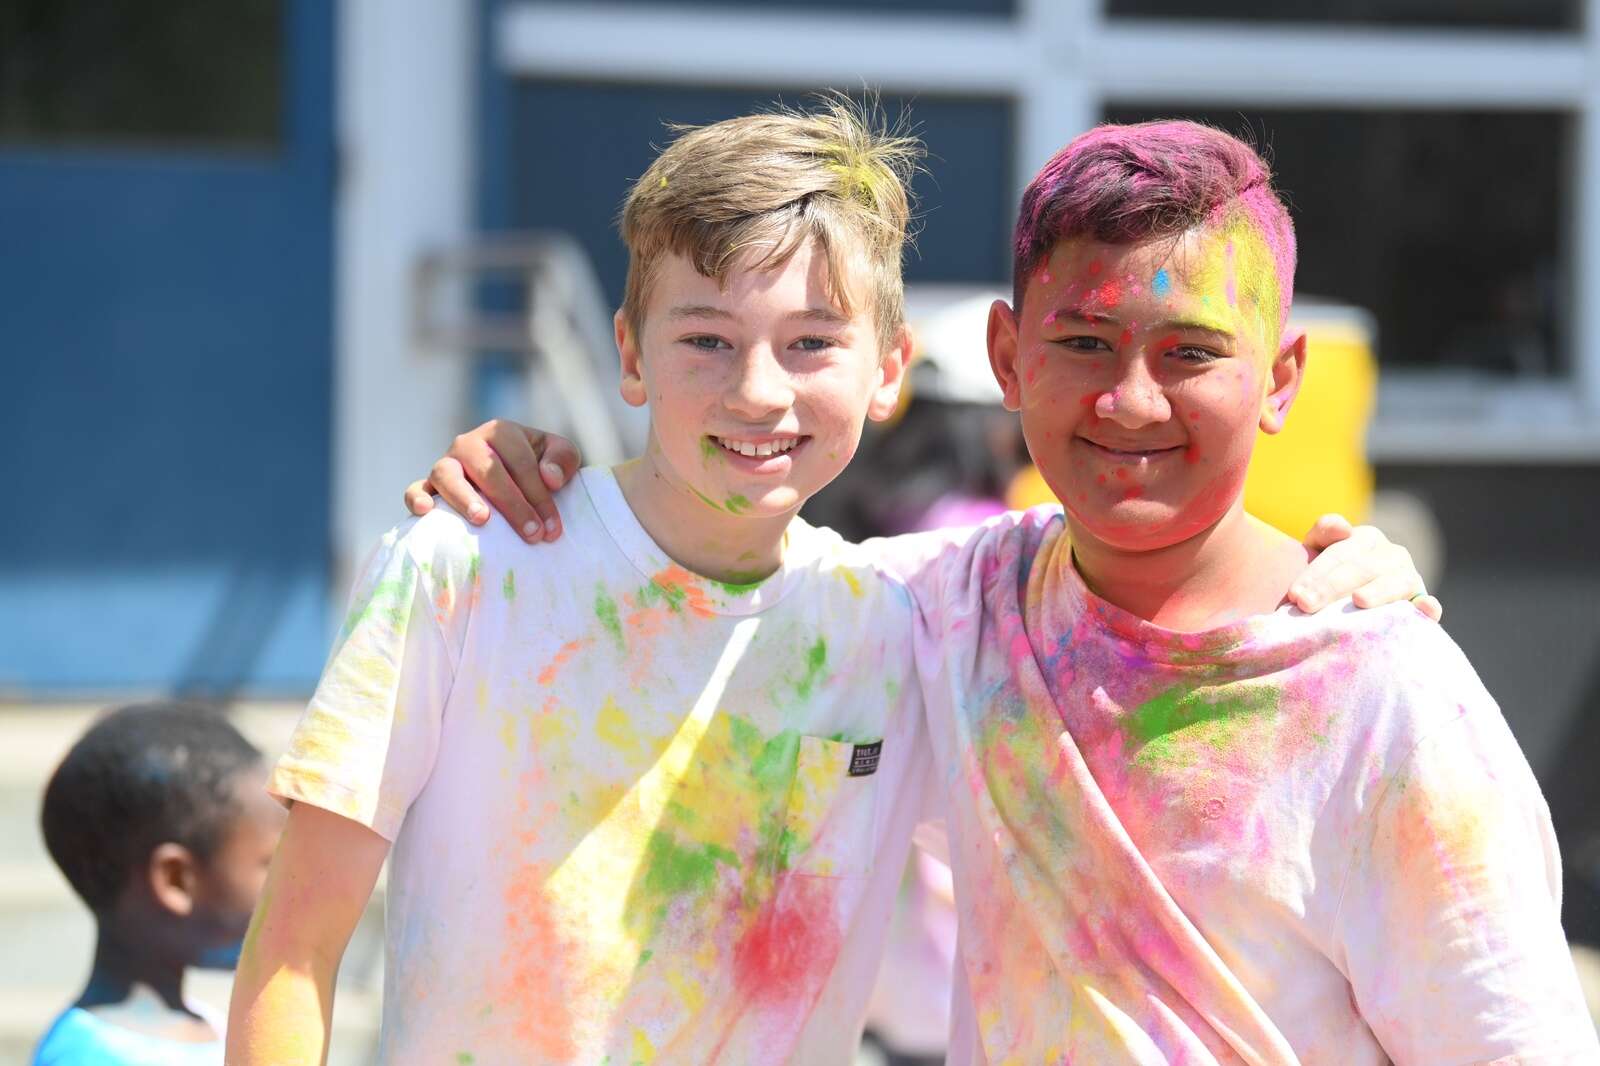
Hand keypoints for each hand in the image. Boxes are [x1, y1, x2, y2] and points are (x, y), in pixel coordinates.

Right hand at [402, 420, 582, 541]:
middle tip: (531, 534)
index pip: (521, 463)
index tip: (551, 529)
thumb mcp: (559, 454)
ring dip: (464, 496)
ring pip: (446, 474)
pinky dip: (416, 497)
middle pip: (488, 470)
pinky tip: (425, 511)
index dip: (539, 496)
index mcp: (501, 432)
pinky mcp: (428, 486)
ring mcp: (446, 464)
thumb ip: (563, 458)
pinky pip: (414, 489)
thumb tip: (550, 477)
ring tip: (483, 519)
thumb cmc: (538, 467)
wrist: (512, 478)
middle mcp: (469, 444)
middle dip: (512, 504)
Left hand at [1289, 513, 1442, 621]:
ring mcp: (1410, 577)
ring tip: (1358, 600)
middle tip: (1306, 604)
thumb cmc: (1333, 574)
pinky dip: (1428, 606)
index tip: (1295, 594)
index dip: (1315, 573)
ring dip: (1377, 591)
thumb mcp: (1321, 550)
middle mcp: (1392, 554)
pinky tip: (1425, 609)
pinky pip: (1427, 603)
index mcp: (1365, 538)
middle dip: (1331, 586)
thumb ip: (1322, 533)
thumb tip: (1342, 528)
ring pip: (1394, 583)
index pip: (1338, 554)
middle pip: (1360, 569)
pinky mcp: (1422, 600)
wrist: (1360, 596)